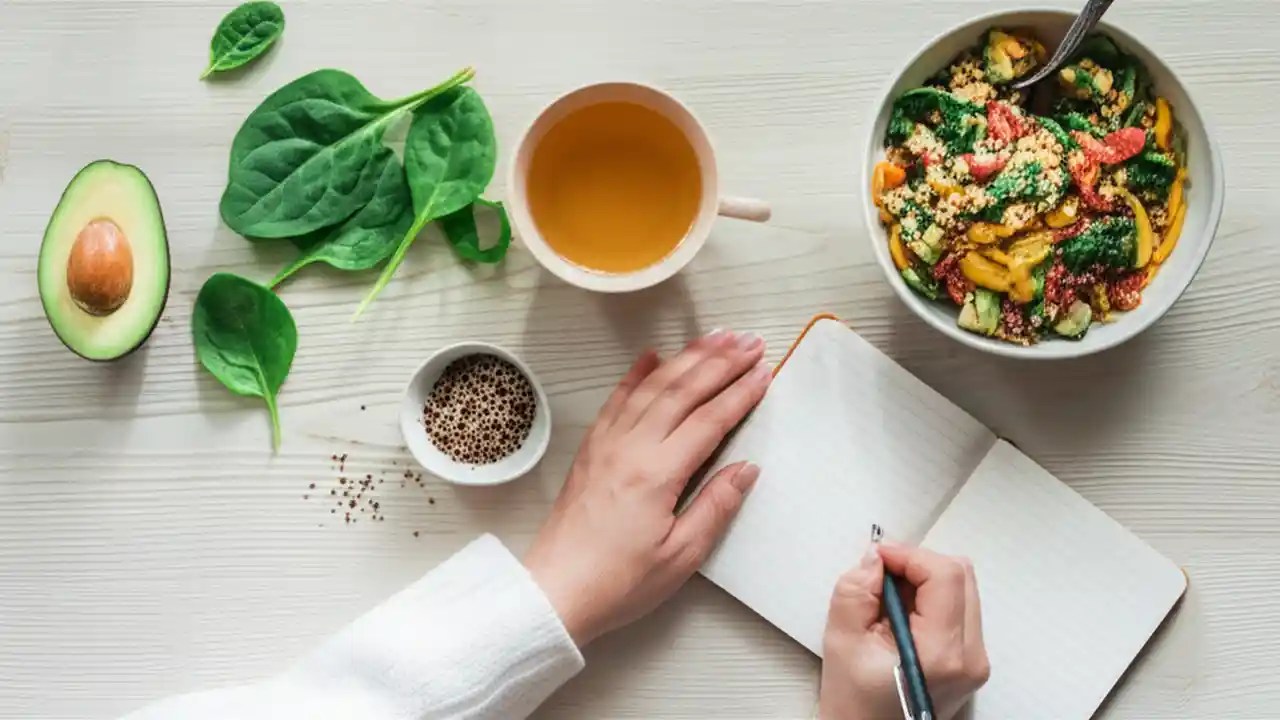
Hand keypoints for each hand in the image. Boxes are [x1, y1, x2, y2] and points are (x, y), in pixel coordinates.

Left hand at [524, 330, 771, 645]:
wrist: (555, 590)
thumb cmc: (617, 581)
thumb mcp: (681, 555)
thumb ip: (716, 505)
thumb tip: (746, 468)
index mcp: (657, 473)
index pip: (709, 420)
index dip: (740, 393)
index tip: (764, 372)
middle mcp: (630, 448)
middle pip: (683, 390)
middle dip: (720, 361)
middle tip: (748, 342)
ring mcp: (607, 444)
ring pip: (652, 386)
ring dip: (686, 357)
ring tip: (714, 337)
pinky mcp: (591, 450)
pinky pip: (617, 399)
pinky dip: (636, 373)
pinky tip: (651, 356)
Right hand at [819, 544, 989, 719]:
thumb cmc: (855, 705)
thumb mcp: (841, 641)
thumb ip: (856, 591)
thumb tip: (876, 558)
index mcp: (940, 653)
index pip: (944, 575)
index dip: (909, 555)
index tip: (879, 557)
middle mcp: (970, 656)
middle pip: (960, 575)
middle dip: (918, 564)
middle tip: (881, 576)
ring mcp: (975, 660)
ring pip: (962, 587)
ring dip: (924, 580)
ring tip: (888, 600)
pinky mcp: (971, 660)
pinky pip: (960, 607)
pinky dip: (930, 598)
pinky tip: (902, 616)